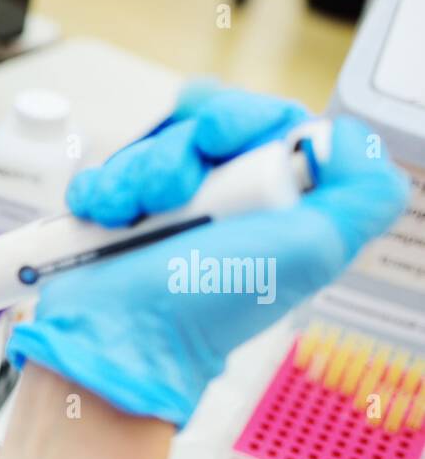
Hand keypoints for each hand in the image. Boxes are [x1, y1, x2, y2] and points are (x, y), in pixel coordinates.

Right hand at [7, 86, 408, 425]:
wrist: (120, 339)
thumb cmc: (208, 306)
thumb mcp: (313, 250)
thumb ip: (361, 192)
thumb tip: (346, 138)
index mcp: (272, 205)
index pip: (263, 124)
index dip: (238, 120)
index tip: (217, 138)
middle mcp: (220, 206)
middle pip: (199, 130)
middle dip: (177, 153)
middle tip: (170, 192)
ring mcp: (163, 212)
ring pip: (147, 151)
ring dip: (134, 177)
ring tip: (129, 217)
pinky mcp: (112, 220)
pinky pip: (101, 175)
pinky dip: (97, 192)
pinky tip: (104, 219)